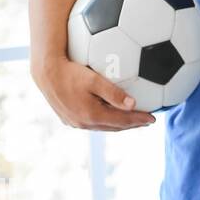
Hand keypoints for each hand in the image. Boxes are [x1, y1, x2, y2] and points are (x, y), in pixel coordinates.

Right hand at [31, 56, 155, 130]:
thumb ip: (114, 93)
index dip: (139, 121)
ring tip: (132, 120)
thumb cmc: (71, 72)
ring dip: (119, 124)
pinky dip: (105, 120)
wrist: (45, 73)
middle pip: (114, 127)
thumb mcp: (95, 80)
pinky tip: (110, 115)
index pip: (122, 121)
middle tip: (146, 122)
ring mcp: (74, 122)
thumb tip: (133, 105)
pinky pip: (92, 122)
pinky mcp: (68, 118)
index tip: (154, 119)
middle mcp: (83, 123)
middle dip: (132, 125)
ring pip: (102, 126)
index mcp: (92, 116)